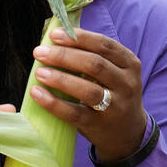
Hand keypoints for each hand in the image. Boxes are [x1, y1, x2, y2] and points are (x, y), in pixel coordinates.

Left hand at [30, 27, 146, 163]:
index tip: (54, 35)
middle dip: (64, 56)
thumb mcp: (112, 72)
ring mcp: (115, 106)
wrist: (127, 132)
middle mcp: (126, 84)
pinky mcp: (99, 125)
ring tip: (39, 73)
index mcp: (129, 64)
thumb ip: (92, 56)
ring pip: (87, 90)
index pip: (105, 45)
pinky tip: (37, 93)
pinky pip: (74, 113)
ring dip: (60, 79)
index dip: (79, 38)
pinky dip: (53, 103)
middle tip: (39, 52)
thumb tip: (55, 37)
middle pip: (95, 65)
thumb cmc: (111, 93)